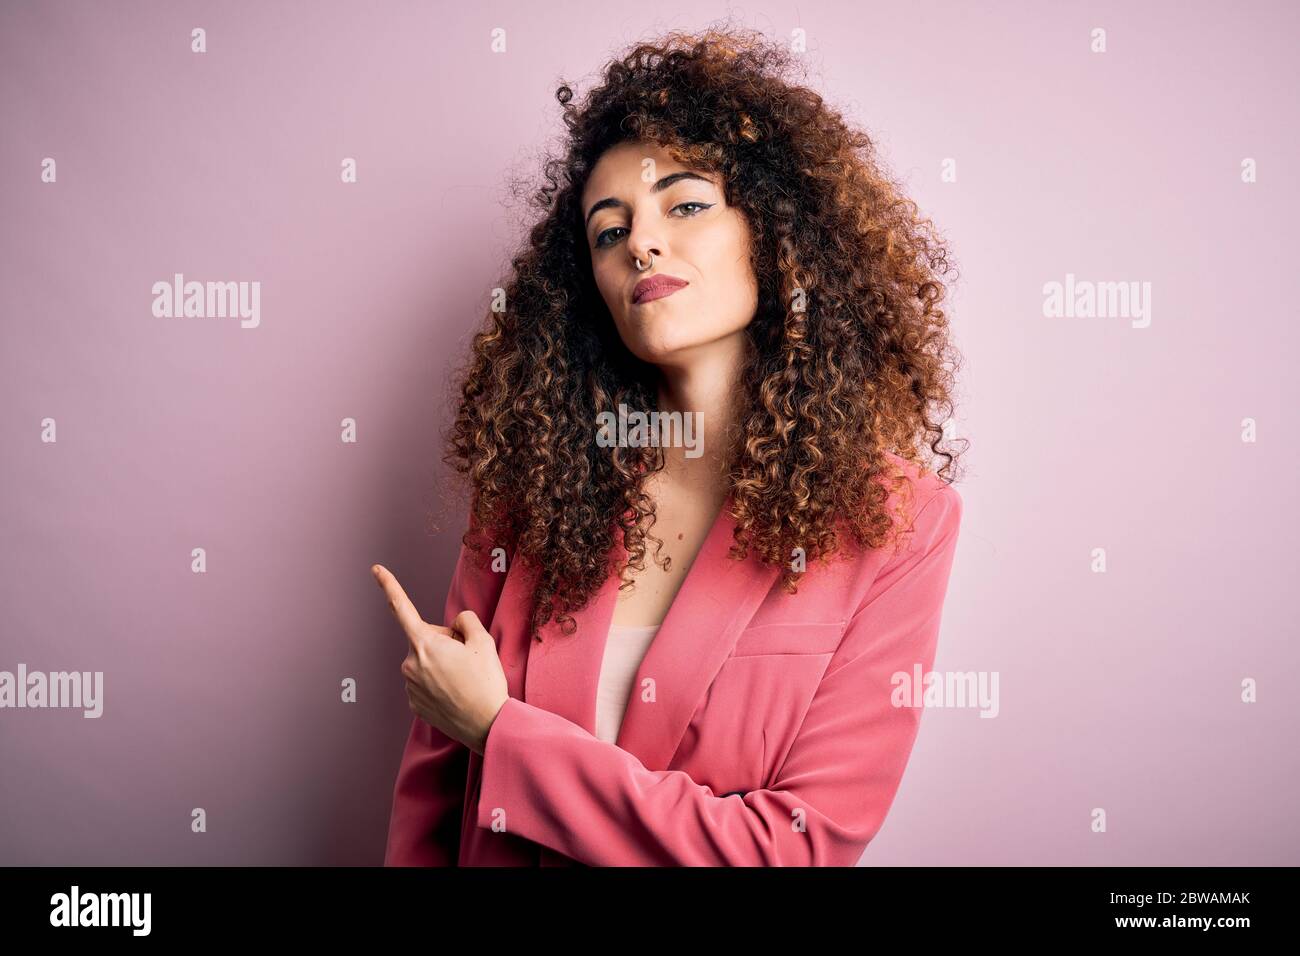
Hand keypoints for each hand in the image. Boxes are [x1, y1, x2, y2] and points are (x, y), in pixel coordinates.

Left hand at [371, 563, 508, 755]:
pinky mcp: (414, 704)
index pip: (401, 607)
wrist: (487, 725)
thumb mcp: (483, 641)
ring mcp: (410, 686)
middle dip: (443, 640)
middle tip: (468, 657)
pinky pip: (425, 682)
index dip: (389, 585)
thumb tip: (453, 626)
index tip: (376, 569)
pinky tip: (456, 693)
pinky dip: (439, 683)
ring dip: (442, 663)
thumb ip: (465, 621)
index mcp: (424, 644)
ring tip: (464, 679)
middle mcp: (410, 664)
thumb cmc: (486, 682)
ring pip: (426, 661)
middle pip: (425, 638)